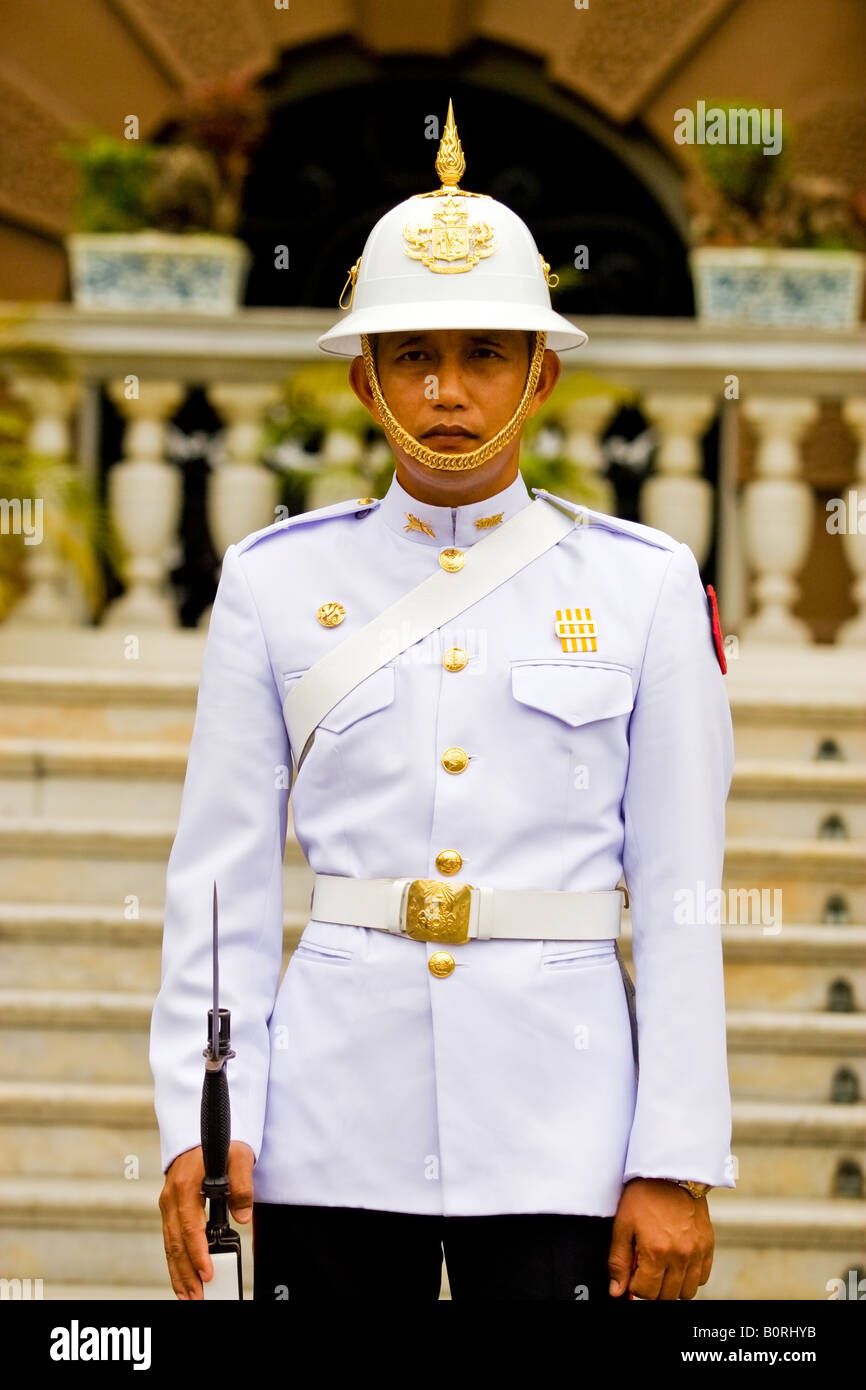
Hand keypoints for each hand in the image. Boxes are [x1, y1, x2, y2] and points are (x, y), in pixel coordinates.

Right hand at [158, 1140, 253, 1299]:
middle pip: (175, 1243)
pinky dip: (175, 1261)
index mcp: (185, 1185)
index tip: (208, 1272)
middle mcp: (171, 1197)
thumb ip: (242, 1186)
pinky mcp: (170, 1208)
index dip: (198, 1253)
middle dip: (186, 1273)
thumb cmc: (220, 1142)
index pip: (190, 1227)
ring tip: (189, 1296)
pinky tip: (182, 1277)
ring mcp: (168, 1203)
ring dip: (178, 1273)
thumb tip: (242, 1217)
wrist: (201, 1130)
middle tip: (198, 1297)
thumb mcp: (238, 1156)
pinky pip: (170, 1239)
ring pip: (169, 1245)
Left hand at [607, 1178, 713, 1299]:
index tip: (633, 1273)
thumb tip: (616, 1291)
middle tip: (646, 1269)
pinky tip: (678, 1262)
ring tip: (662, 1267)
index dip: (635, 1285)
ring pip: (686, 1292)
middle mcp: (680, 1255)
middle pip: (667, 1296)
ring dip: (672, 1286)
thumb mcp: (623, 1225)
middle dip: (653, 1288)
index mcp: (656, 1251)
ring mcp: (697, 1252)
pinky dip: (690, 1276)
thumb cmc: (644, 1195)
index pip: (646, 1292)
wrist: (671, 1171)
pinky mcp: (708, 1246)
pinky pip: (702, 1277)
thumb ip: (618, 1261)